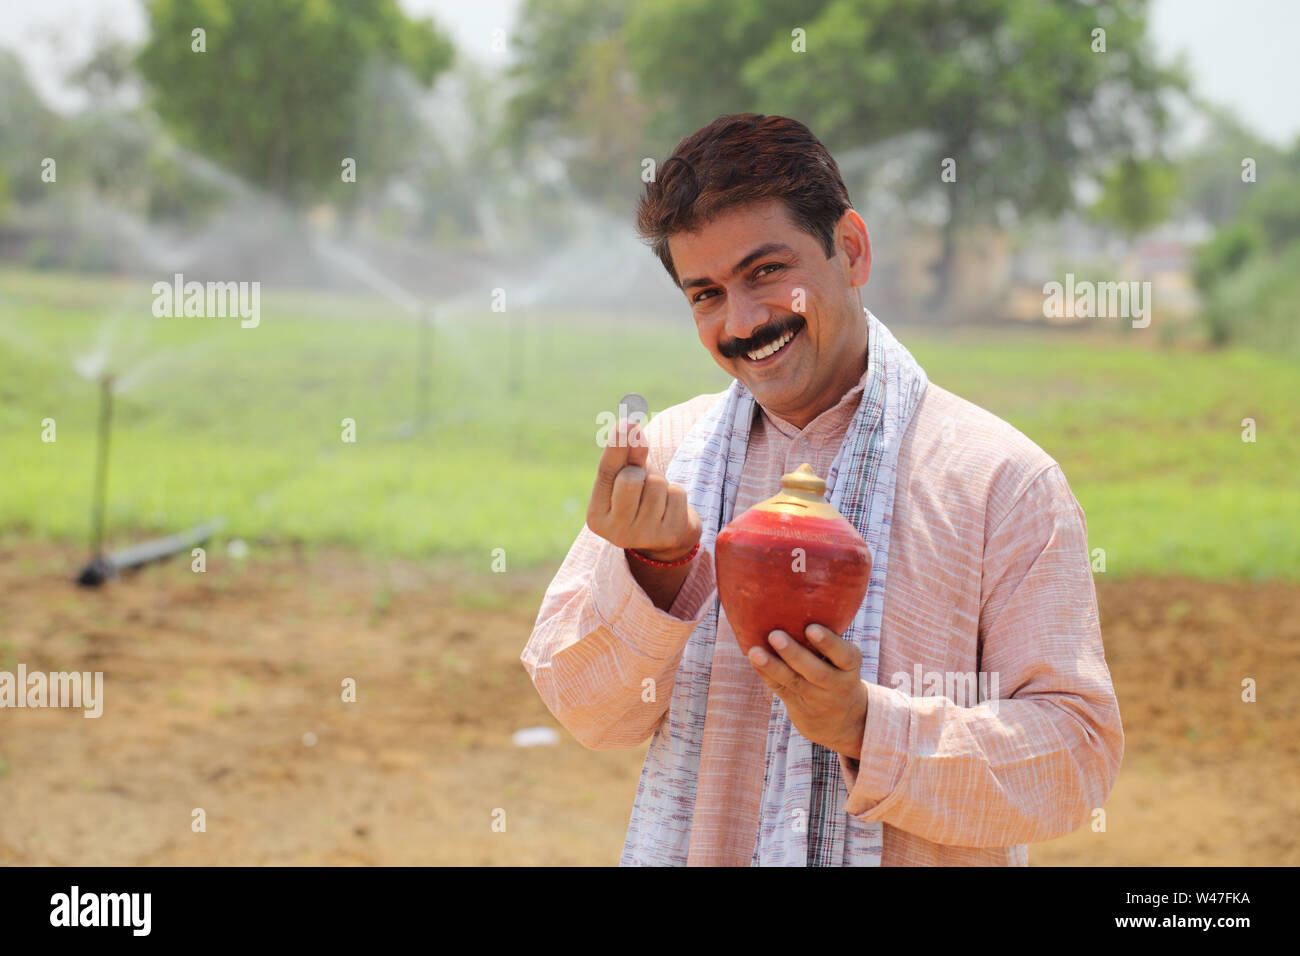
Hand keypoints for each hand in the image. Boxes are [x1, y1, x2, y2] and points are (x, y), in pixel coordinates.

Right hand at [586, 418, 700, 560]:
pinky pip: (677, 494)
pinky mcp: (670, 535)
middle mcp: (615, 531)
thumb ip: (628, 455)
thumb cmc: (640, 498)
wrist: (666, 536)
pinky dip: (677, 494)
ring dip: (661, 484)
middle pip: (630, 478)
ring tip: (658, 498)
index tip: (627, 422)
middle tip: (642, 483)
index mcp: (596, 516)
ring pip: (656, 484)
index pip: (606, 473)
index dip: (617, 446)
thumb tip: (631, 427)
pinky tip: (671, 508)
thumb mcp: (628, 475)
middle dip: (640, 471)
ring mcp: (644, 536)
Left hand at [747, 623, 867, 759]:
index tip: (812, 629)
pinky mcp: (796, 704)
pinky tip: (753, 658)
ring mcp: (815, 698)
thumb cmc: (837, 668)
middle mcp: (836, 684)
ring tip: (755, 651)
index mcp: (850, 666)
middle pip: (817, 673)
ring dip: (772, 666)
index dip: (830, 644)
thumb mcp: (844, 658)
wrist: (841, 719)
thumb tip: (802, 592)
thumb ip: (828, 637)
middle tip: (775, 635)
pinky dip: (765, 673)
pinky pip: (779, 689)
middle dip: (795, 655)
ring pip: (793, 683)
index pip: (845, 656)